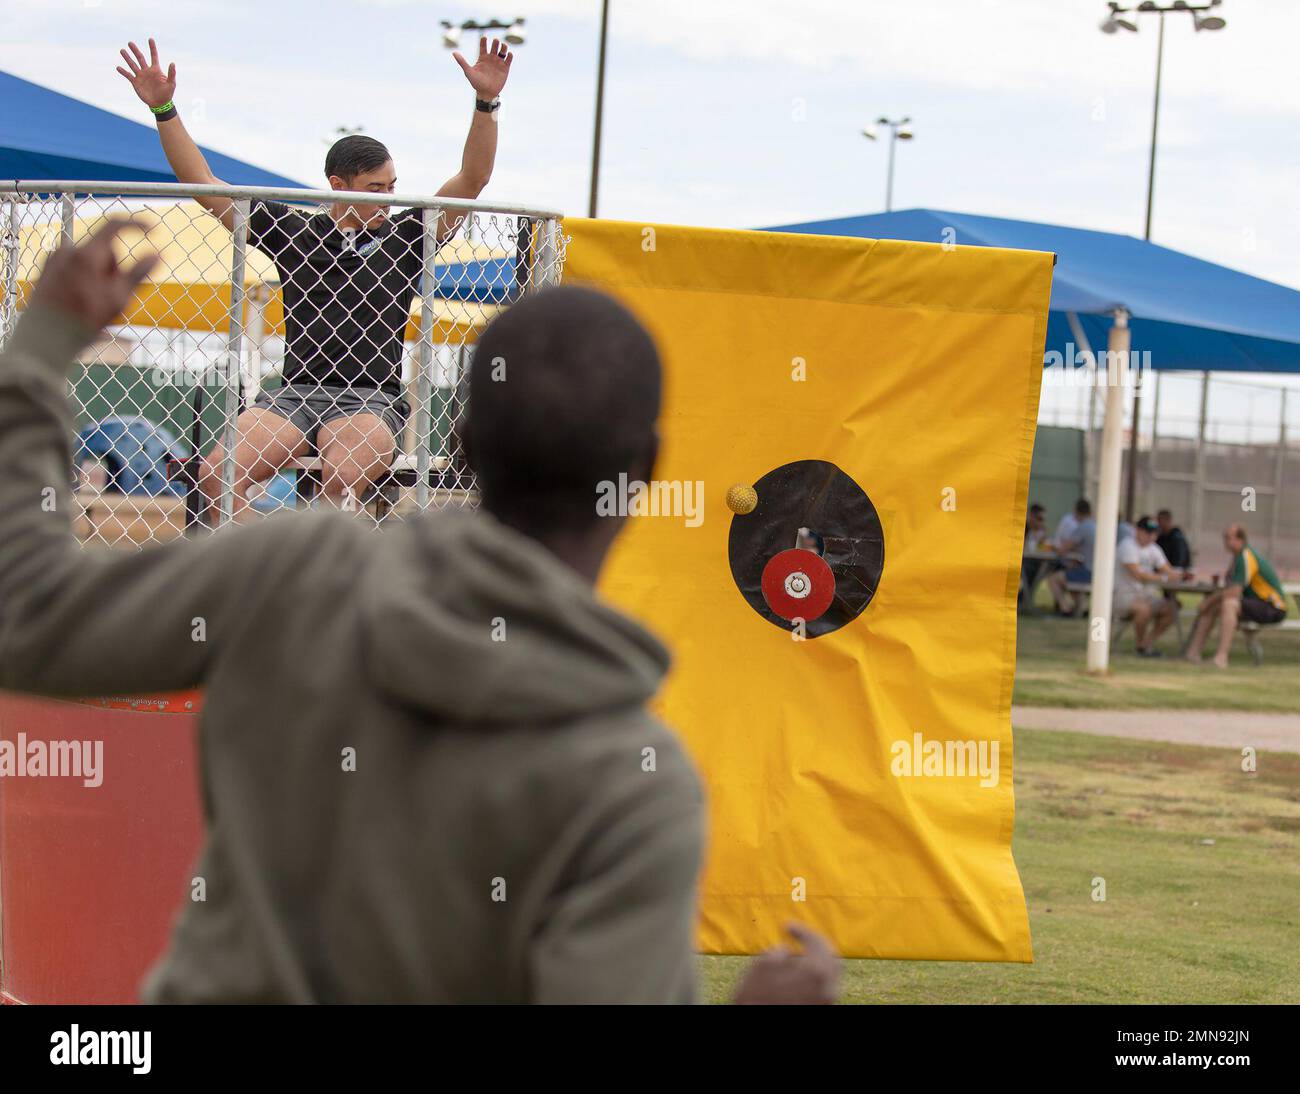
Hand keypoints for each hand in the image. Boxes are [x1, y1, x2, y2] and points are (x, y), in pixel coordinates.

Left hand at [30, 220, 158, 340]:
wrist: (44, 338)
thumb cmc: (82, 321)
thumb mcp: (118, 299)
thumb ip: (138, 273)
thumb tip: (158, 254)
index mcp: (87, 254)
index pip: (115, 225)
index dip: (137, 225)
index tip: (152, 231)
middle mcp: (68, 250)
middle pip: (104, 249)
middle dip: (114, 267)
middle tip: (114, 294)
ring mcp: (54, 259)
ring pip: (89, 259)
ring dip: (98, 274)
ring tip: (94, 302)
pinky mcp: (46, 269)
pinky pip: (73, 266)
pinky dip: (83, 278)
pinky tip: (80, 301)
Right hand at [116, 38, 175, 108]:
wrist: (160, 104)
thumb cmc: (167, 94)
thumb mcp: (171, 84)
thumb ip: (171, 73)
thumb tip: (172, 63)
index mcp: (156, 70)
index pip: (154, 56)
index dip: (152, 48)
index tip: (150, 39)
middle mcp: (147, 71)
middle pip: (140, 58)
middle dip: (135, 50)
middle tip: (130, 42)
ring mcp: (140, 76)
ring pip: (132, 64)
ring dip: (127, 58)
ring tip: (122, 50)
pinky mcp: (135, 82)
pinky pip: (128, 75)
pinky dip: (123, 71)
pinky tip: (118, 67)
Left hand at [453, 36, 512, 99]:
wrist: (486, 93)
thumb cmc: (476, 83)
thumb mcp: (468, 72)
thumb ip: (462, 62)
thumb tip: (453, 52)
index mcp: (482, 57)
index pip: (483, 45)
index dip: (484, 40)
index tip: (484, 38)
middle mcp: (491, 58)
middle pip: (494, 45)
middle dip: (496, 41)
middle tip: (495, 42)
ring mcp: (499, 63)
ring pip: (503, 50)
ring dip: (504, 46)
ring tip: (503, 46)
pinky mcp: (505, 68)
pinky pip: (509, 59)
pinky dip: (510, 55)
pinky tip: (508, 54)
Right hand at [732, 923, 840, 1004]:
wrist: (755, 1029)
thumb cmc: (755, 998)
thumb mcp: (762, 966)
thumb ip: (779, 951)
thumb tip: (787, 951)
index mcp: (815, 972)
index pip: (817, 942)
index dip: (802, 930)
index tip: (788, 926)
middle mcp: (827, 988)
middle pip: (831, 957)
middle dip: (816, 943)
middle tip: (801, 936)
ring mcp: (826, 1002)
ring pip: (829, 974)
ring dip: (817, 959)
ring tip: (799, 953)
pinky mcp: (820, 1010)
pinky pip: (824, 987)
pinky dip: (815, 974)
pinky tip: (799, 972)